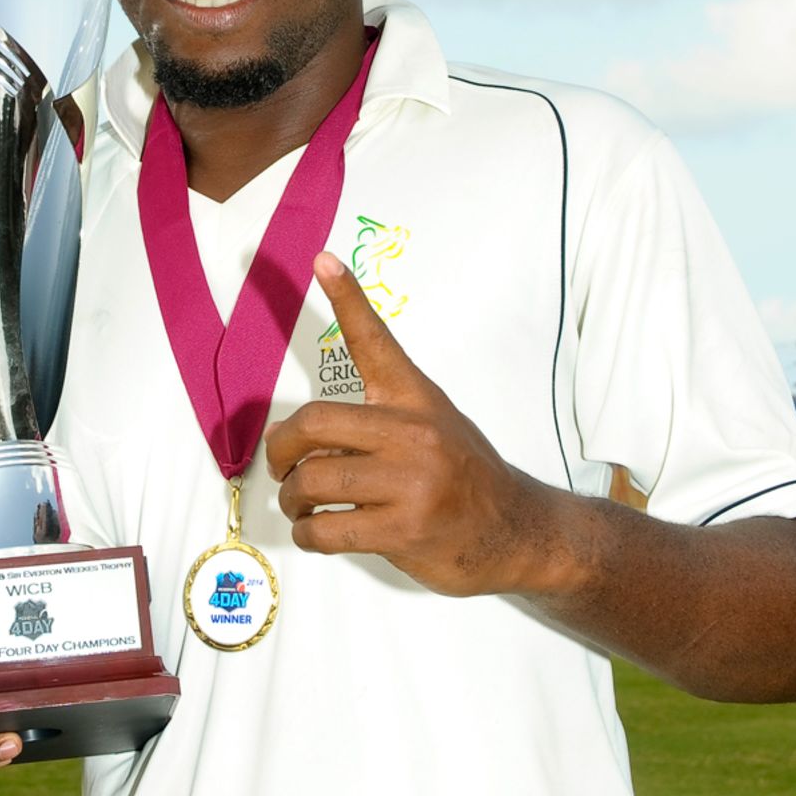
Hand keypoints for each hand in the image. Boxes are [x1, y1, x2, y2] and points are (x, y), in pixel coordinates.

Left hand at [265, 252, 545, 596]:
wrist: (515, 529)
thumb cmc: (464, 474)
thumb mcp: (433, 422)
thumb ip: (377, 417)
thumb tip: (299, 431)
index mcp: (415, 398)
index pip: (375, 341)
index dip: (347, 299)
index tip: (323, 261)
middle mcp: (412, 433)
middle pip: (314, 423)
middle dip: (280, 449)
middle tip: (280, 463)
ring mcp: (410, 483)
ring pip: (313, 482)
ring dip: (292, 499)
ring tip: (300, 504)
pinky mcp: (403, 529)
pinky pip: (327, 530)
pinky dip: (309, 534)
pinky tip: (317, 531)